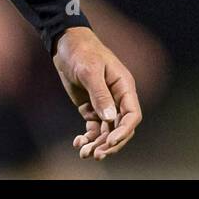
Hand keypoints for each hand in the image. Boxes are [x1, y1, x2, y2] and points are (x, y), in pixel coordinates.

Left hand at [52, 27, 141, 159]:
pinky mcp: (92, 107)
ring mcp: (105, 104)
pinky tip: (78, 142)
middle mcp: (118, 98)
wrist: (66, 44)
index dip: (124, 131)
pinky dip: (88, 138)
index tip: (110, 142)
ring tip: (84, 152)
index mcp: (124, 87)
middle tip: (96, 154)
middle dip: (111, 143)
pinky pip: (94, 128)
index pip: (132, 115)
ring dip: (98, 144)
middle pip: (121, 128)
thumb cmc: (82, 52)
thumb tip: (110, 118)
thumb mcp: (90, 71)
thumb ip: (100, 94)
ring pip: (107, 131)